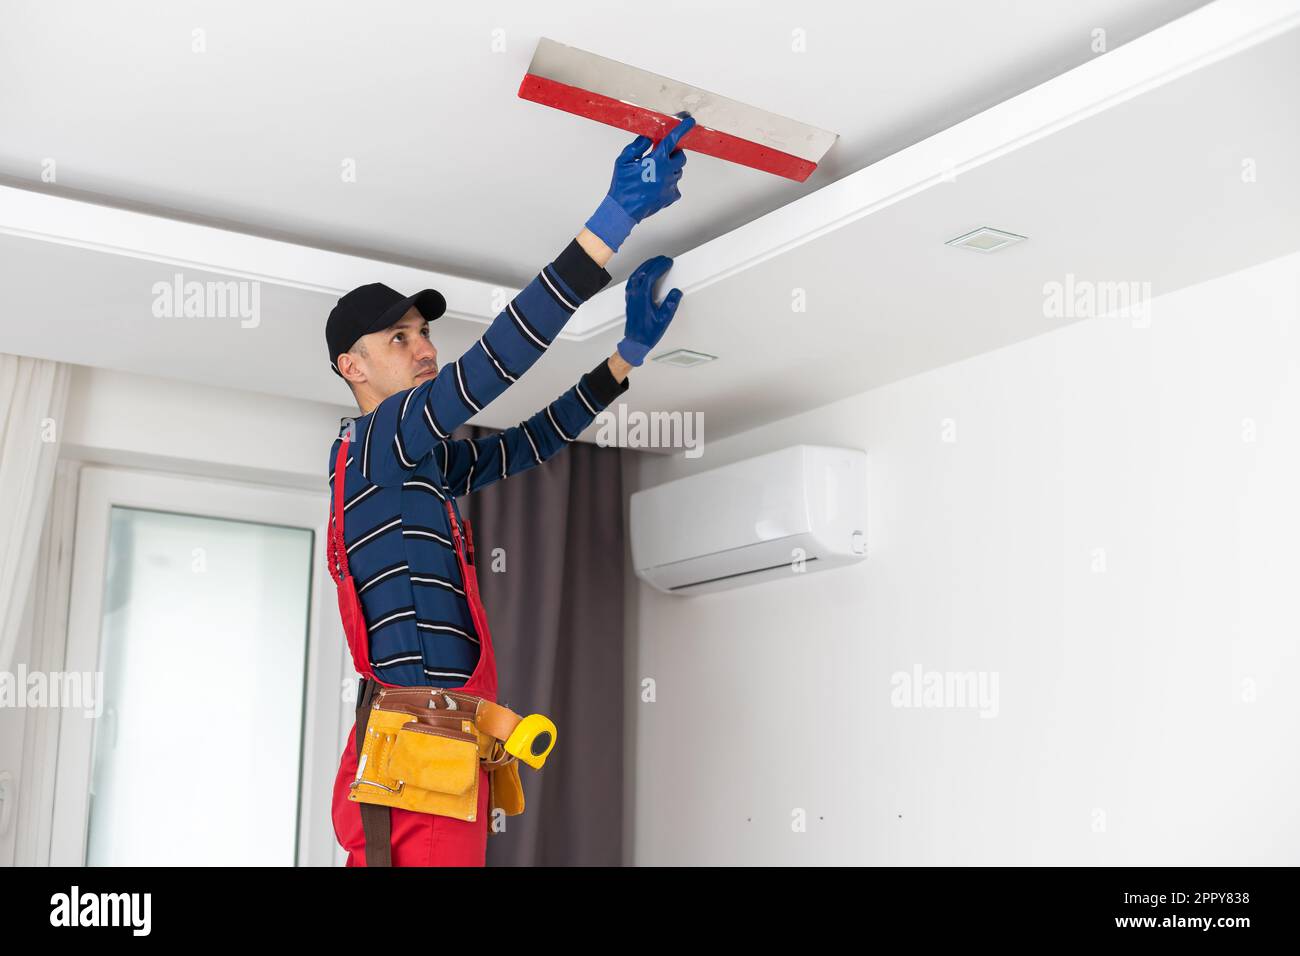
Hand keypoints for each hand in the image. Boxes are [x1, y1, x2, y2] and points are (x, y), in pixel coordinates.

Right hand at [585, 113, 695, 252]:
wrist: (623, 209)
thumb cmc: (622, 185)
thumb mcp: (624, 160)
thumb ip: (637, 146)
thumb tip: (648, 138)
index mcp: (656, 160)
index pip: (672, 140)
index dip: (682, 129)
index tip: (690, 122)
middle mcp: (667, 172)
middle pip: (681, 157)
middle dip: (674, 153)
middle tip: (662, 156)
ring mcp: (671, 185)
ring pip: (678, 171)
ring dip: (671, 168)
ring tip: (655, 174)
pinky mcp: (671, 196)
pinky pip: (675, 186)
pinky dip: (668, 184)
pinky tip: (656, 186)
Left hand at [617, 255, 682, 365]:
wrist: (635, 342)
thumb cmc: (647, 333)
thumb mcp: (664, 319)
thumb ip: (670, 304)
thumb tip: (676, 292)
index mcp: (642, 297)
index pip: (651, 275)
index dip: (660, 266)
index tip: (667, 262)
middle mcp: (634, 294)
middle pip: (643, 271)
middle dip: (654, 263)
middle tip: (663, 259)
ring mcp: (630, 296)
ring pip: (636, 274)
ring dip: (646, 266)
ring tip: (655, 262)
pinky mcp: (629, 299)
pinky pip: (633, 280)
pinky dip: (639, 273)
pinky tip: (643, 273)